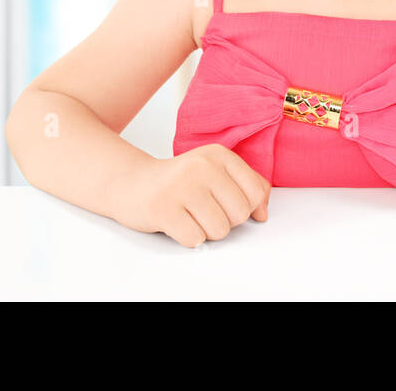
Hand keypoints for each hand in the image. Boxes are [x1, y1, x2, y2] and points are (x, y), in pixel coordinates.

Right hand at [109, 144, 270, 246]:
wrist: (133, 183)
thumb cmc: (180, 182)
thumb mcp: (216, 173)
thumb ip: (247, 187)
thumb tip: (262, 214)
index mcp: (219, 155)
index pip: (256, 192)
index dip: (245, 207)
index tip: (225, 202)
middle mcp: (202, 166)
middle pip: (239, 214)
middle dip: (224, 221)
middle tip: (203, 210)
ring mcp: (181, 186)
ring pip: (219, 230)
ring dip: (206, 231)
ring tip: (190, 215)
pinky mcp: (163, 208)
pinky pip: (195, 239)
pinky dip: (188, 238)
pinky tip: (177, 222)